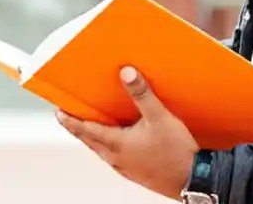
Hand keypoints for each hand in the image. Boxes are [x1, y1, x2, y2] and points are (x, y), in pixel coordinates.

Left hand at [56, 66, 199, 198]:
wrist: (194, 179)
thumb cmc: (177, 151)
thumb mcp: (159, 117)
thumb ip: (142, 94)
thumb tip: (127, 73)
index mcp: (117, 144)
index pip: (85, 130)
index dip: (70, 120)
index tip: (58, 112)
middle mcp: (116, 158)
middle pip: (89, 140)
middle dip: (78, 127)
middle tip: (69, 116)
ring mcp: (125, 167)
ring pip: (101, 150)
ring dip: (93, 137)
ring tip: (91, 124)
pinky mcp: (135, 172)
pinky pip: (114, 156)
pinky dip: (108, 145)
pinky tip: (118, 139)